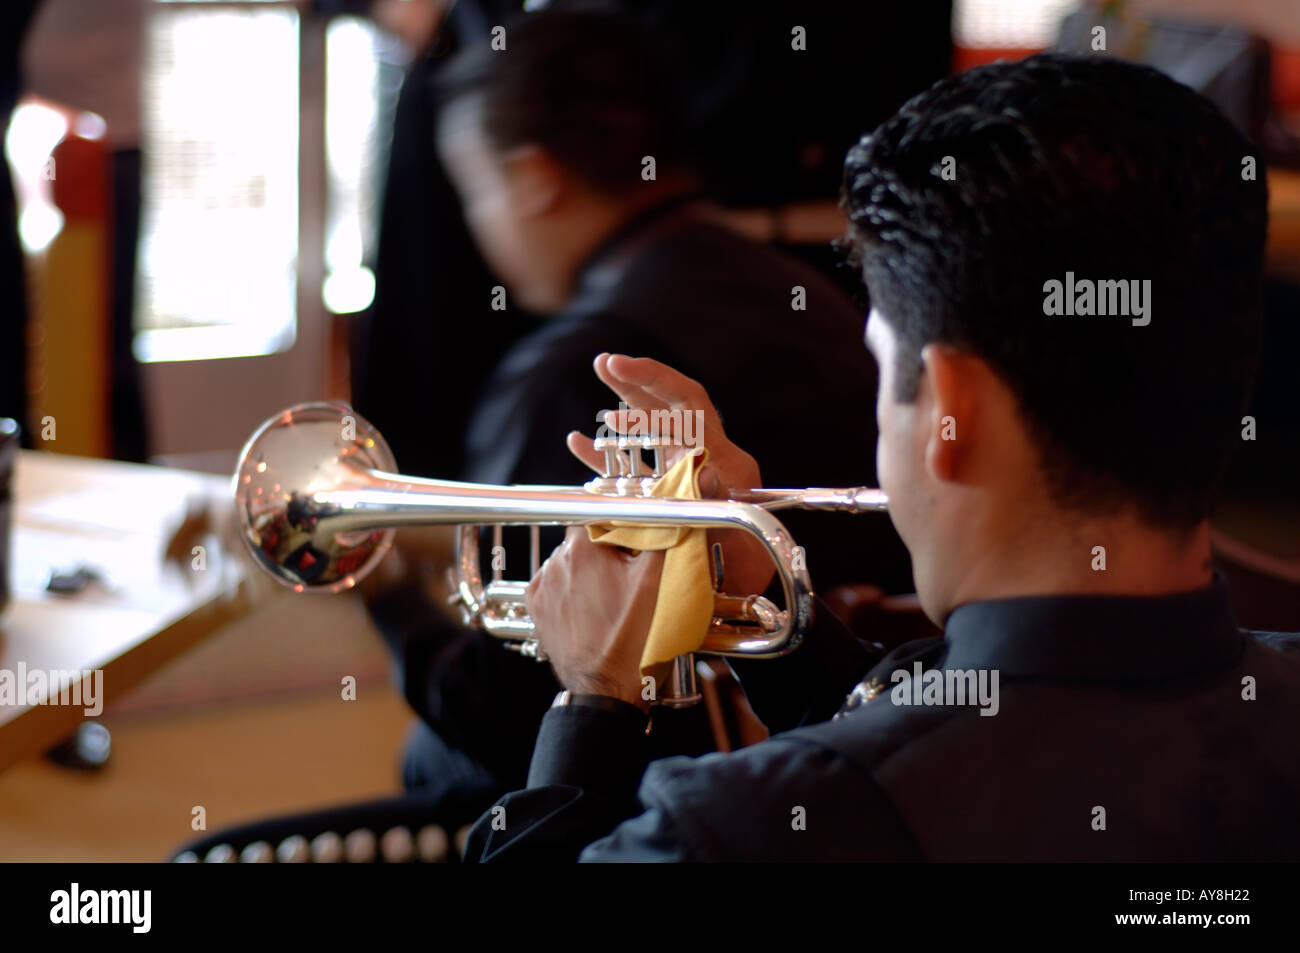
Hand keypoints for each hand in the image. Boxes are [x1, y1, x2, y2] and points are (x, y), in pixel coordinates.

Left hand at [525, 526, 664, 709]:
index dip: (624, 528)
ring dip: (589, 574)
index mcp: (583, 548)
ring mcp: (543, 588)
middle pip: (586, 542)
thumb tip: (667, 513)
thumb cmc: (635, 640)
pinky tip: (593, 610)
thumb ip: (661, 535)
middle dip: (607, 553)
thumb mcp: (661, 580)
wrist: (607, 691)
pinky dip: (572, 593)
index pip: (603, 516)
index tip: (637, 544)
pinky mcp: (538, 611)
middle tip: (630, 577)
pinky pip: (556, 588)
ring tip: (612, 601)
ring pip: (571, 565)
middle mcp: (556, 563)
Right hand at [566, 354, 775, 595]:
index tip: (621, 367)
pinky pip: (635, 471)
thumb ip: (710, 501)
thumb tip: (693, 467)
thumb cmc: (746, 576)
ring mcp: (687, 481)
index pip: (689, 405)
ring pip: (652, 435)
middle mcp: (707, 463)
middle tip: (605, 363)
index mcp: (726, 462)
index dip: (655, 380)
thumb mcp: (733, 535)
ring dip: (624, 412)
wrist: (748, 605)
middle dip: (638, 383)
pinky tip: (579, 444)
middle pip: (671, 409)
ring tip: (599, 387)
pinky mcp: (668, 502)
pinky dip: (607, 456)